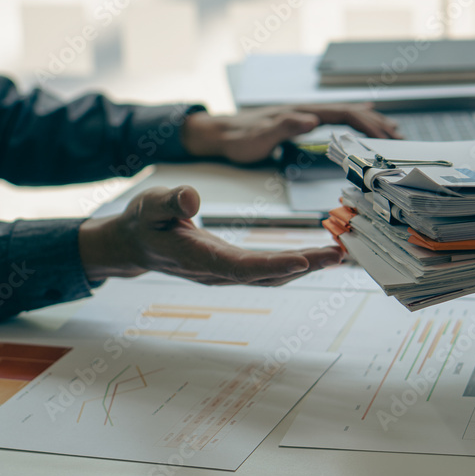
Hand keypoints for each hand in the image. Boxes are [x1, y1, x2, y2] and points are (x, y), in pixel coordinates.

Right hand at [79, 186, 343, 284]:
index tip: (303, 260)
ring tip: (337, 255)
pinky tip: (315, 255)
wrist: (135, 245)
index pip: (240, 266)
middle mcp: (217, 272)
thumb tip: (192, 199)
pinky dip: (295, 264)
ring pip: (272, 276)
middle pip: (267, 275)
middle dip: (305, 266)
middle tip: (339, 254)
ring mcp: (227, 273)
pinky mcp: (234, 269)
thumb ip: (170, 200)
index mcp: (198, 257)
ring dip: (306, 267)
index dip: (272, 265)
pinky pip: (269, 271)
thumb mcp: (150, 202)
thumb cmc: (144, 222)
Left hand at [181, 103, 399, 163]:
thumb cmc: (239, 138)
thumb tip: (311, 120)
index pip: (344, 114)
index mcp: (303, 112)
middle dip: (377, 122)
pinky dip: (356, 119)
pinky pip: (336, 119)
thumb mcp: (260, 136)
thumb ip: (285, 127)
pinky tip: (365, 115)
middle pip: (351, 111)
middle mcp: (307, 110)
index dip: (368, 123)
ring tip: (392, 131)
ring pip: (346, 114)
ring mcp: (306, 115)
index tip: (385, 136)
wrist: (220, 133)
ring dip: (370, 120)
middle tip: (399, 137)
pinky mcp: (302, 122)